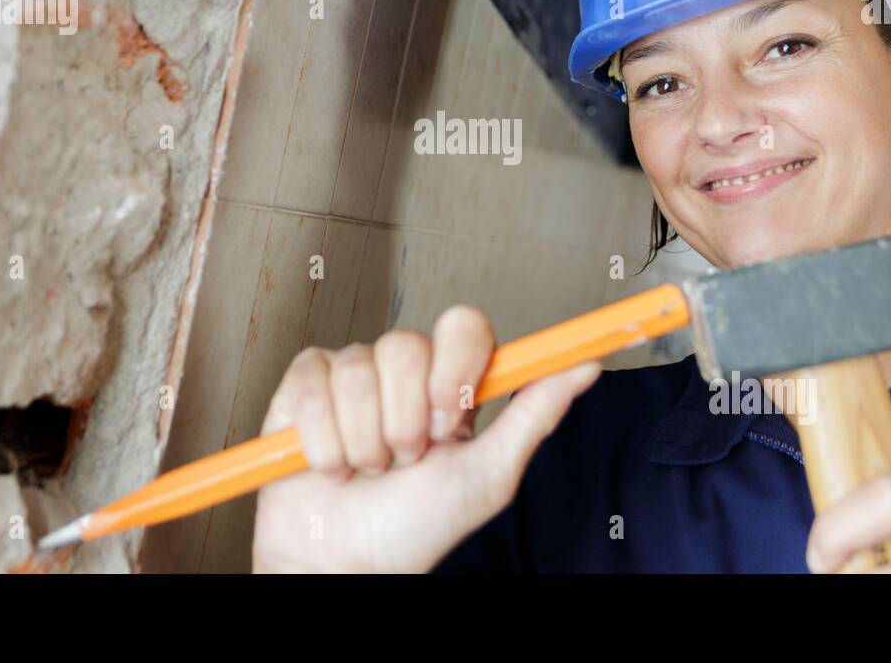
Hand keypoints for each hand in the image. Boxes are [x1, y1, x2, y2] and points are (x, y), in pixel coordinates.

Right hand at [250, 305, 601, 572]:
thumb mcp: (488, 475)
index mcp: (450, 382)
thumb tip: (586, 365)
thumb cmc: (418, 526)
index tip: (451, 418)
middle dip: (406, 419)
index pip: (463, 326)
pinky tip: (331, 465)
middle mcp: (402, 370)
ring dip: (365, 441)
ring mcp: (351, 373)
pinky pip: (313, 384)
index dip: (454, 369)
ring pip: (359, 370)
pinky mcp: (304, 386)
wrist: (347, 564)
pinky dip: (323, 442)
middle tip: (408, 457)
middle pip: (406, 346)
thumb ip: (536, 414)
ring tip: (370, 469)